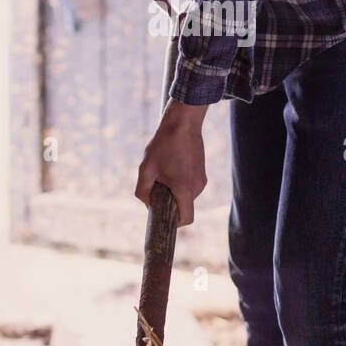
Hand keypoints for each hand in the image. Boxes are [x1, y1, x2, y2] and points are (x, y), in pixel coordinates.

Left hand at [135, 103, 207, 226]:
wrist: (182, 122)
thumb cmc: (164, 145)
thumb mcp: (146, 169)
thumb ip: (143, 192)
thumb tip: (147, 204)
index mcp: (184, 189)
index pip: (186, 219)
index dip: (174, 224)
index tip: (162, 216)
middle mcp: (197, 187)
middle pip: (183, 206)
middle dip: (169, 202)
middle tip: (156, 186)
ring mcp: (201, 179)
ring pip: (186, 195)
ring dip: (173, 190)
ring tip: (163, 171)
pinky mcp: (201, 172)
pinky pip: (189, 185)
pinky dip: (179, 182)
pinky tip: (171, 165)